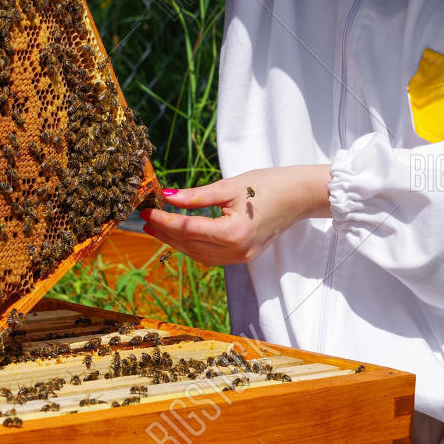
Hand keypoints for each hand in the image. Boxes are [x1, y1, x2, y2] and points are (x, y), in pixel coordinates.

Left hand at [143, 166, 330, 266]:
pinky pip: (211, 256)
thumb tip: (167, 197)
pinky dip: (193, 246)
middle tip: (144, 218)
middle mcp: (236, 251)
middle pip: (190, 245)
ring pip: (198, 254)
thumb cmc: (268, 185)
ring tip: (157, 226)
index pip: (187, 229)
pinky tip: (181, 234)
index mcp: (232, 233)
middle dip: (165, 232)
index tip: (145, 210)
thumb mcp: (228, 186)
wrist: (299, 197)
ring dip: (176, 242)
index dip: (163, 220)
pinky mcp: (244, 256)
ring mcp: (241, 257)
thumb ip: (196, 196)